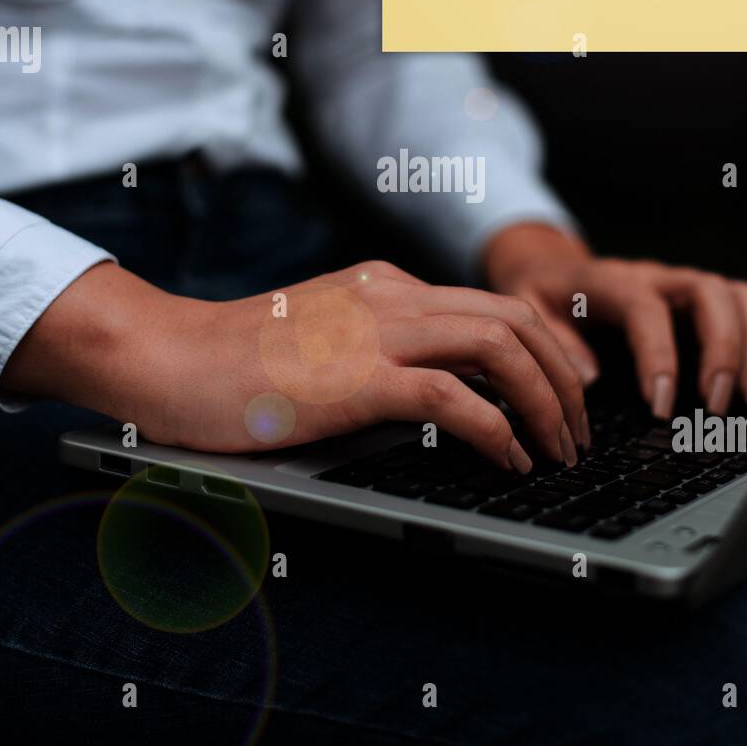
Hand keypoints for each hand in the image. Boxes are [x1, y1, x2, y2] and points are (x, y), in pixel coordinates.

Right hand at [3, 258, 590, 471]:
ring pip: (501, 349)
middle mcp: (393, 296)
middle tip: (580, 429)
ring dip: (545, 404)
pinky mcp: (357, 379)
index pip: (493, 305)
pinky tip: (510, 460)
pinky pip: (454, 400)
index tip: (566, 393)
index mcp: (387, 286)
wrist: (166, 358)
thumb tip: (435, 391)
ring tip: (560, 451)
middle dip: (565, 376)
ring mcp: (376, 332)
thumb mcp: (321, 338)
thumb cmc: (233, 363)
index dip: (546, 349)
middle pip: (515, 320)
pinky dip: (497, 430)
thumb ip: (376, 347)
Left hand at [482, 224, 746, 418]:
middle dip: (724, 350)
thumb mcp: (527, 312)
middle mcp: (657, 277)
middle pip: (710, 294)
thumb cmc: (540, 293)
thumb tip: (588, 377)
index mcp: (612, 280)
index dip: (660, 356)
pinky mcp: (700, 303)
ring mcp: (683, 287)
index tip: (661, 407)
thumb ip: (553, 341)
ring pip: (738, 297)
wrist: (549, 266)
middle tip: (719, 405)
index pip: (647, 310)